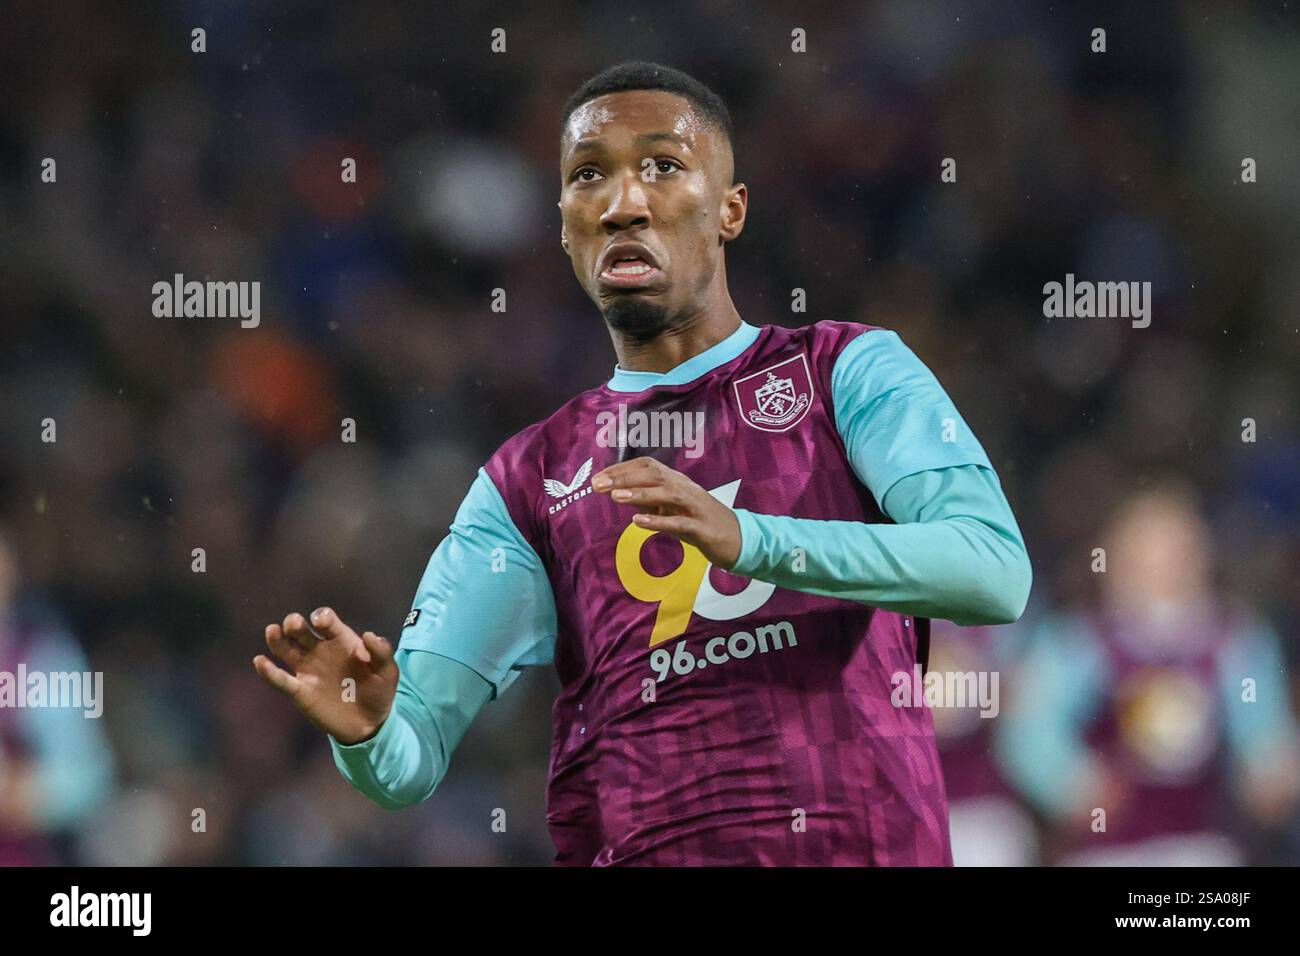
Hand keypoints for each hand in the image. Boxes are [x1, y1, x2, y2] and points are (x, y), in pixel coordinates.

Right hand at [253, 607, 398, 744]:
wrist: (370, 723)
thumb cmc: (380, 691)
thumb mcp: (388, 671)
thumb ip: (382, 652)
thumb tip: (369, 635)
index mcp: (342, 640)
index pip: (327, 621)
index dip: (322, 617)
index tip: (321, 622)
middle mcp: (320, 651)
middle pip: (301, 631)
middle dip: (294, 624)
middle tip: (293, 624)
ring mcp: (308, 670)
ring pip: (285, 649)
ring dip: (277, 640)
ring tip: (272, 631)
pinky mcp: (300, 691)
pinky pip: (280, 680)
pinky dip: (268, 671)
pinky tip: (259, 661)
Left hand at [592, 457, 741, 568]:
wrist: (739, 540)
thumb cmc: (701, 523)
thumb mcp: (672, 510)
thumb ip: (650, 502)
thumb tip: (621, 495)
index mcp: (678, 482)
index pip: (648, 466)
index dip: (622, 469)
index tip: (598, 477)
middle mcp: (686, 489)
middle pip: (655, 475)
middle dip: (624, 478)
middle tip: (597, 484)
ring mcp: (696, 508)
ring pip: (667, 494)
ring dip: (640, 494)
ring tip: (615, 497)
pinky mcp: (703, 528)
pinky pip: (680, 523)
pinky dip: (658, 521)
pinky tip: (639, 522)